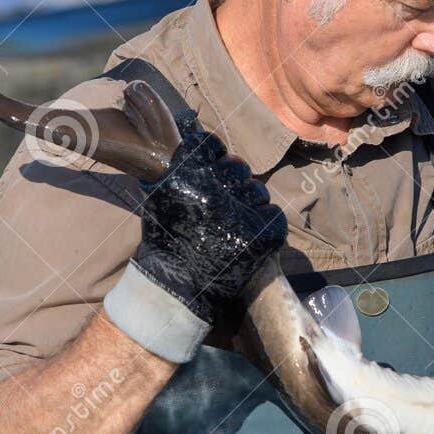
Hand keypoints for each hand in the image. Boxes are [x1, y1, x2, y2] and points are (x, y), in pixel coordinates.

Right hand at [125, 80, 286, 324]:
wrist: (177, 290)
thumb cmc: (165, 246)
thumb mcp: (159, 200)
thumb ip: (173, 173)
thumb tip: (180, 143)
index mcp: (189, 178)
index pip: (210, 145)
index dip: (215, 154)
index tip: (215, 163)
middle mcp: (216, 190)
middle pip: (238, 167)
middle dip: (235, 178)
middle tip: (228, 197)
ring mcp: (242, 212)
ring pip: (258, 190)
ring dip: (251, 201)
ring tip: (239, 220)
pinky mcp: (264, 233)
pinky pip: (273, 214)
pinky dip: (265, 223)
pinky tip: (252, 235)